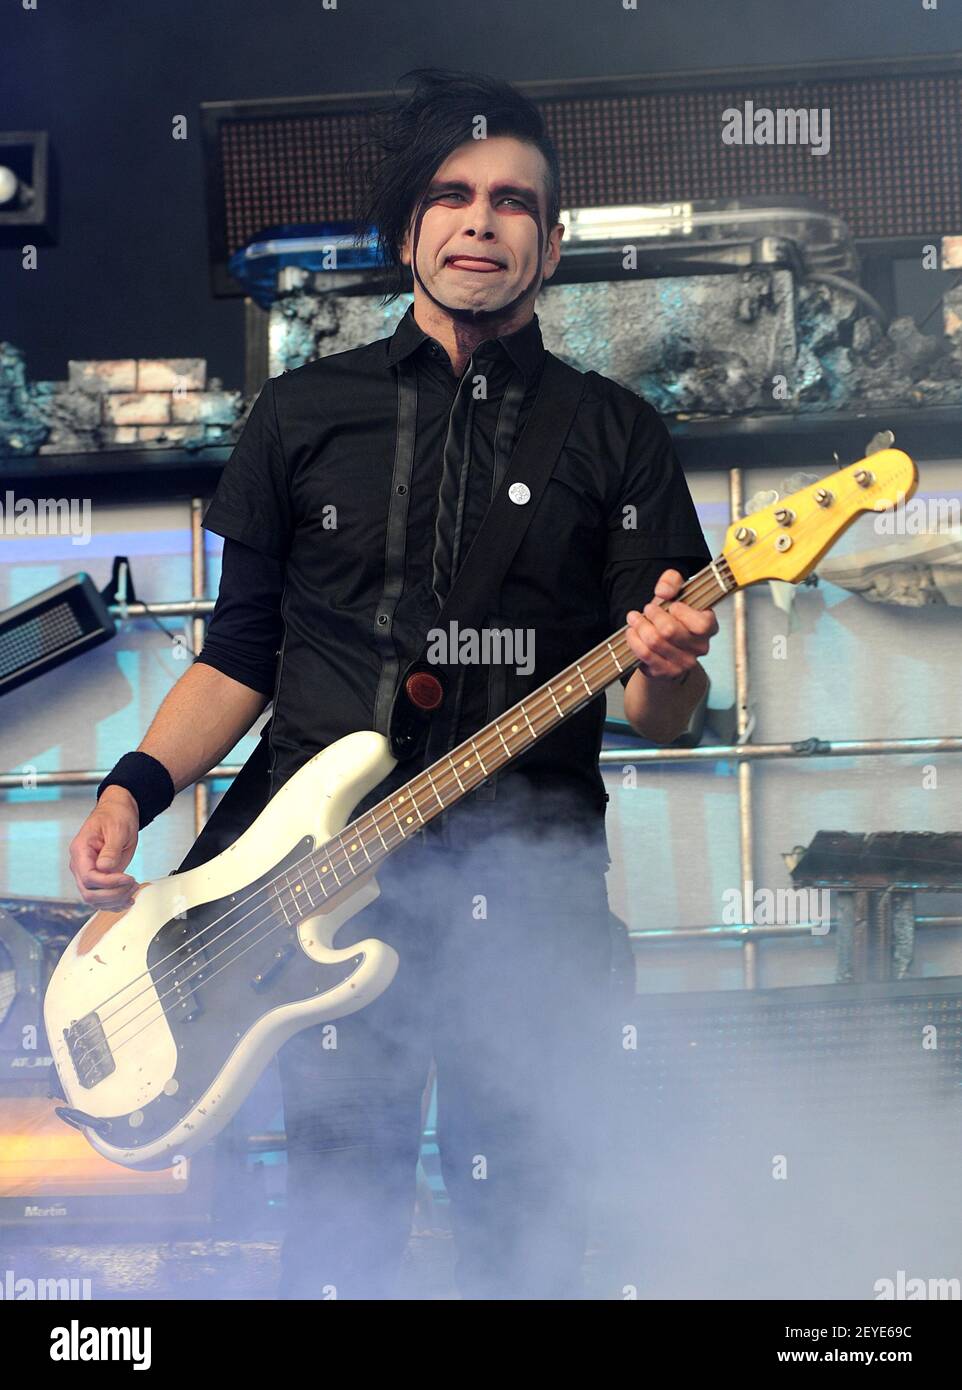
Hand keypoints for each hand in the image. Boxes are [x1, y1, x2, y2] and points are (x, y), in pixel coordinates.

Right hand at [68, 786, 140, 909]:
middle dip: (113, 894)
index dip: (109, 883)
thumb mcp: (118, 829)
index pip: (88, 877)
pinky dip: (114, 903)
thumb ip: (111, 849)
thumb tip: (105, 868)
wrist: (117, 810)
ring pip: (94, 899)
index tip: (128, 878)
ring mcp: (88, 871)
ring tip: (133, 891)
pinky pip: (101, 897)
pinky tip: (127, 900)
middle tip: (133, 885)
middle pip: (89, 893)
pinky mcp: (98, 876)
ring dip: (115, 900)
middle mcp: (80, 864)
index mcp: (80, 850)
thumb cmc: (115, 815)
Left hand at [625, 568, 718, 681]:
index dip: (682, 612)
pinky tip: (632, 632)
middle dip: (652, 615)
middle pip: (669, 631)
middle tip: (646, 608)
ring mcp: (684, 663)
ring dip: (639, 626)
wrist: (665, 645)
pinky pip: (644, 654)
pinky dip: (634, 640)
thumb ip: (672, 581)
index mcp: (709, 627)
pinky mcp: (666, 672)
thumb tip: (664, 591)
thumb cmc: (673, 617)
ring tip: (634, 618)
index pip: (701, 624)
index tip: (672, 605)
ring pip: (654, 642)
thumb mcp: (675, 593)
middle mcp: (700, 647)